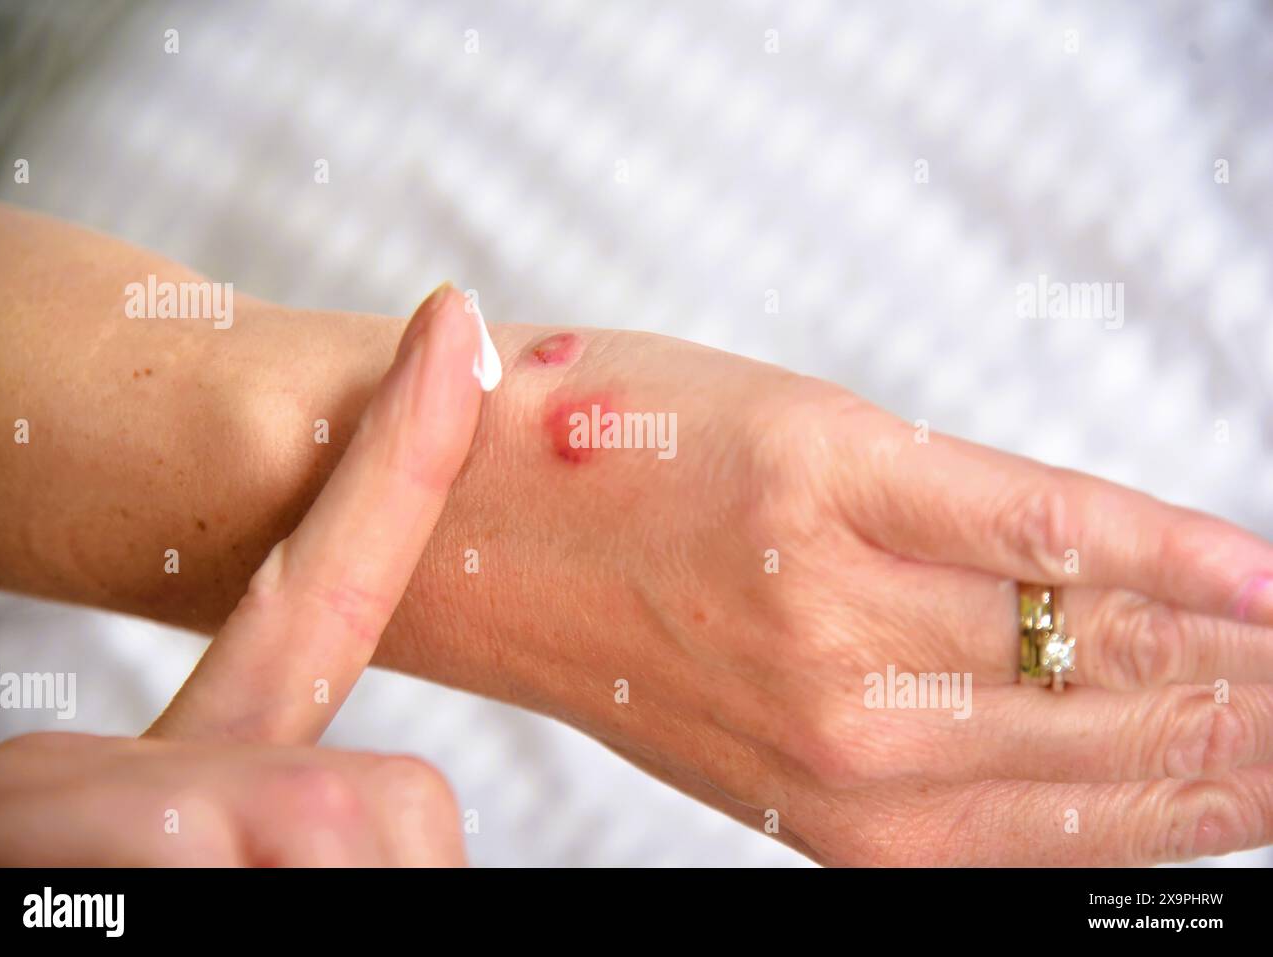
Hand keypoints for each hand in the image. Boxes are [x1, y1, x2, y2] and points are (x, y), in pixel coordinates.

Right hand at [0, 284, 488, 864]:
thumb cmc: (75, 917)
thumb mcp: (185, 865)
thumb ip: (278, 805)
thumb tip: (394, 813)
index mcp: (172, 783)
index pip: (321, 594)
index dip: (399, 461)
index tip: (455, 334)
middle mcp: (108, 772)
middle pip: (386, 800)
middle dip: (347, 870)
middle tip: (207, 895)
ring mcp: (73, 802)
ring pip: (349, 824)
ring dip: (285, 900)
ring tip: (136, 916)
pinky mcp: (71, 824)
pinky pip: (233, 839)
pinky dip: (208, 896)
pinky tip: (114, 910)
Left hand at [383, 330, 1272, 864]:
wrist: (458, 519)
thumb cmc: (613, 599)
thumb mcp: (755, 702)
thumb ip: (892, 719)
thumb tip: (1042, 697)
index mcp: (833, 800)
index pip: (1075, 823)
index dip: (1202, 806)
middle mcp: (849, 731)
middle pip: (1106, 744)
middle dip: (1245, 739)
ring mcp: (838, 605)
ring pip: (1093, 650)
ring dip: (1238, 662)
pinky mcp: (822, 481)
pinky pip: (1033, 528)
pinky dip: (1161, 556)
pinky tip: (1259, 580)